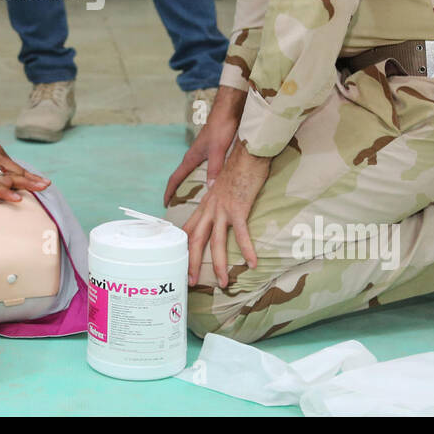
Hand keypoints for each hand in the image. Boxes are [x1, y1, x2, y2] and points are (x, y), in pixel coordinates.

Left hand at [0, 129, 49, 202]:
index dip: (2, 196)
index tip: (15, 201)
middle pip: (8, 176)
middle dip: (25, 184)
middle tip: (42, 189)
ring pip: (13, 167)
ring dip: (29, 176)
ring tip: (45, 183)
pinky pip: (10, 160)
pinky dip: (22, 169)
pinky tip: (32, 175)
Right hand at [165, 85, 244, 206]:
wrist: (227, 111)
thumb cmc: (220, 127)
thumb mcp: (218, 149)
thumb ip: (215, 168)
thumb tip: (210, 188)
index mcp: (191, 157)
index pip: (175, 178)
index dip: (169, 192)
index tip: (165, 204)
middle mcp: (194, 157)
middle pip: (182, 177)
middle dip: (178, 192)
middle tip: (179, 206)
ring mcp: (202, 154)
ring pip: (193, 173)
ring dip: (191, 186)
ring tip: (196, 199)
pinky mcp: (211, 151)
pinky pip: (203, 169)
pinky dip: (203, 179)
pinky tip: (212, 184)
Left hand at [178, 139, 268, 287]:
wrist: (248, 151)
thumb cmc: (239, 167)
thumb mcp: (222, 186)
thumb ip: (218, 200)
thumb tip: (220, 213)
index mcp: (205, 204)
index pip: (188, 229)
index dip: (184, 248)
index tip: (181, 263)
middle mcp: (210, 208)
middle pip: (196, 240)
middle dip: (192, 263)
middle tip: (191, 281)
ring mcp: (223, 208)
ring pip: (217, 242)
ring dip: (219, 264)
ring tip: (222, 283)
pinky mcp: (239, 208)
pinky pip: (242, 233)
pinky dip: (247, 249)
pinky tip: (252, 263)